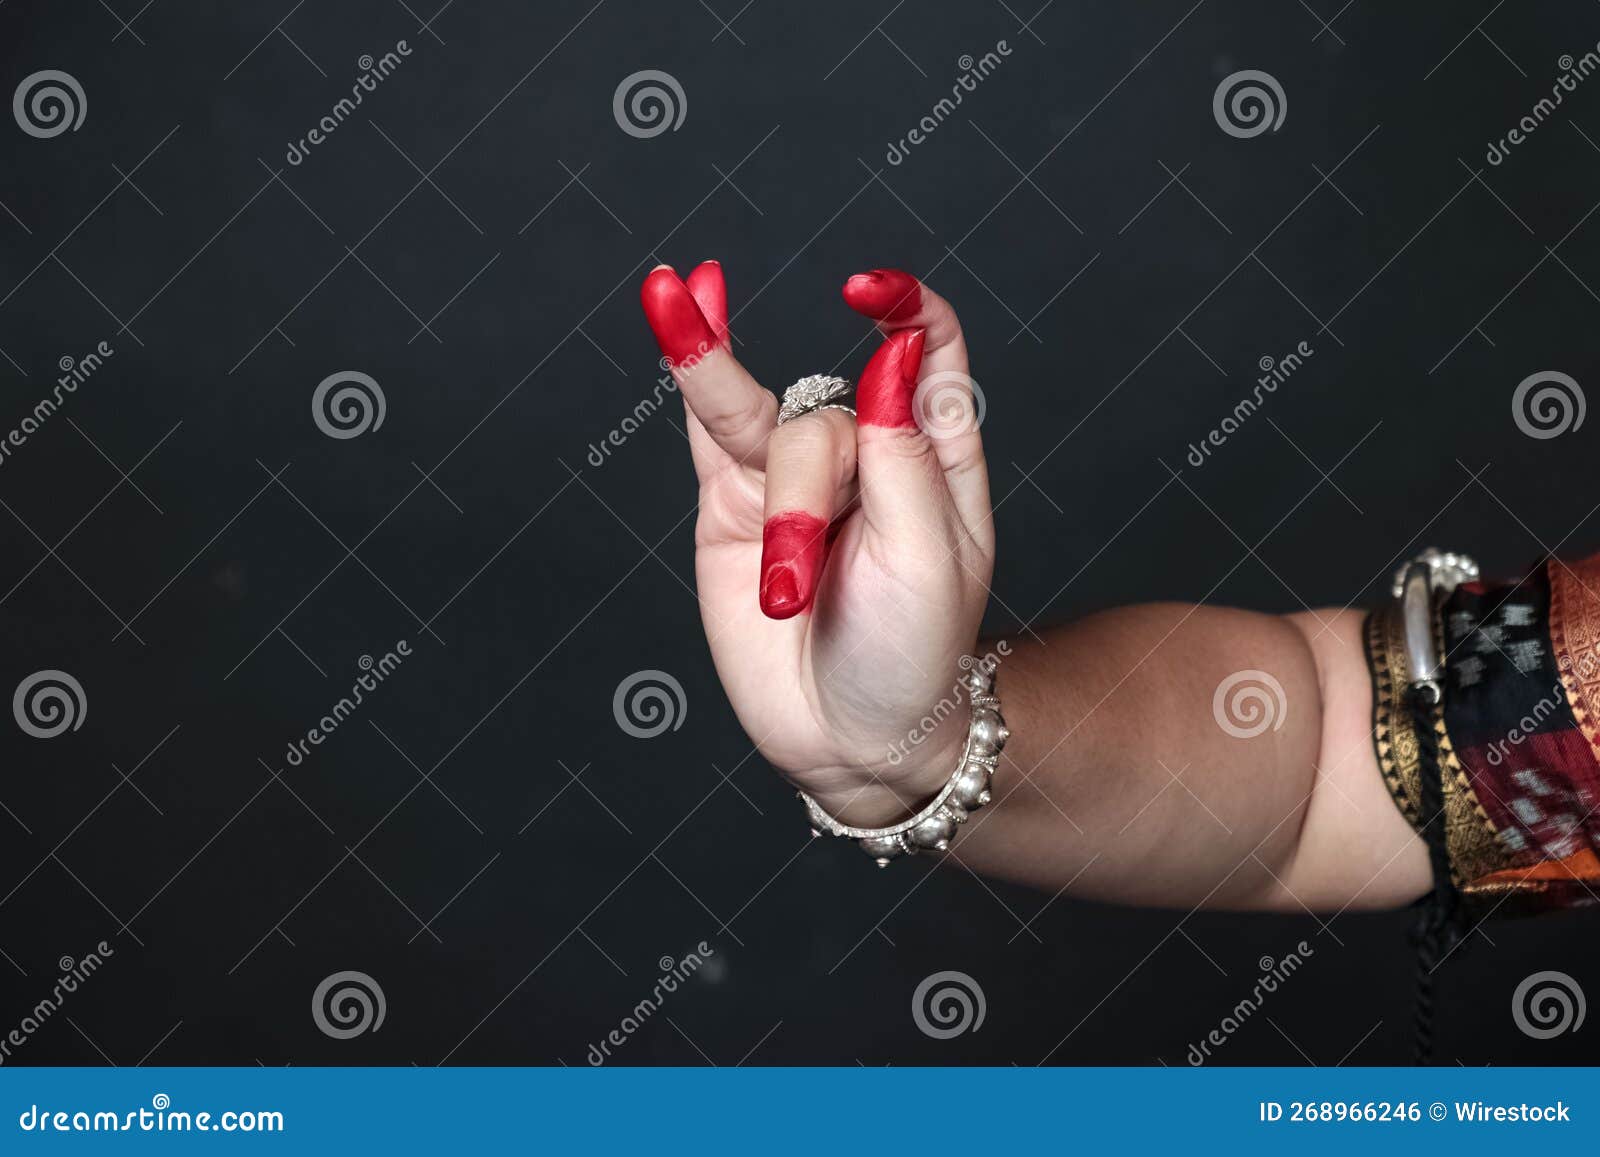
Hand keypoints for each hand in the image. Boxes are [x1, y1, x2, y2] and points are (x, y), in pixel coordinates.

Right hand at [639, 264, 994, 825]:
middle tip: (793, 584)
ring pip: (754, 411)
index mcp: (931, 453)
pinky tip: (677, 300)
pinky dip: (692, 364)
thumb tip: (894, 351)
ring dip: (711, 373)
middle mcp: (863, 452)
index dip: (904, 307)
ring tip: (668, 296)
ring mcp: (794, 475)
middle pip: (823, 409)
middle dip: (801, 497)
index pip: (925, 346)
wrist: (850, 736)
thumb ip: (901, 456)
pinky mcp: (733, 502)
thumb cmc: (912, 653)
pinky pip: (709, 423)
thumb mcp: (927, 560)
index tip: (869, 292)